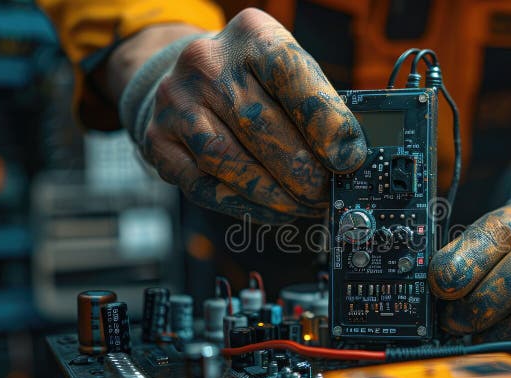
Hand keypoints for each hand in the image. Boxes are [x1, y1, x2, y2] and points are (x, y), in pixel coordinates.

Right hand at [130, 9, 365, 222]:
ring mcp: (176, 103)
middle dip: (303, 169)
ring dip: (276, 193)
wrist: (184, 80)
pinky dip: (247, 205)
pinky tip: (274, 210)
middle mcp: (206, 63)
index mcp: (251, 35)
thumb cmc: (250, 80)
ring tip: (305, 205)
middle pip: (261, 125)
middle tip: (327, 192)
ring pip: (231, 161)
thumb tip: (351, 155)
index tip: (348, 156)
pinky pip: (206, 186)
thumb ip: (317, 104)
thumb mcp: (285, 72)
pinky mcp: (158, 142)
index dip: (324, 120)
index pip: (290, 74)